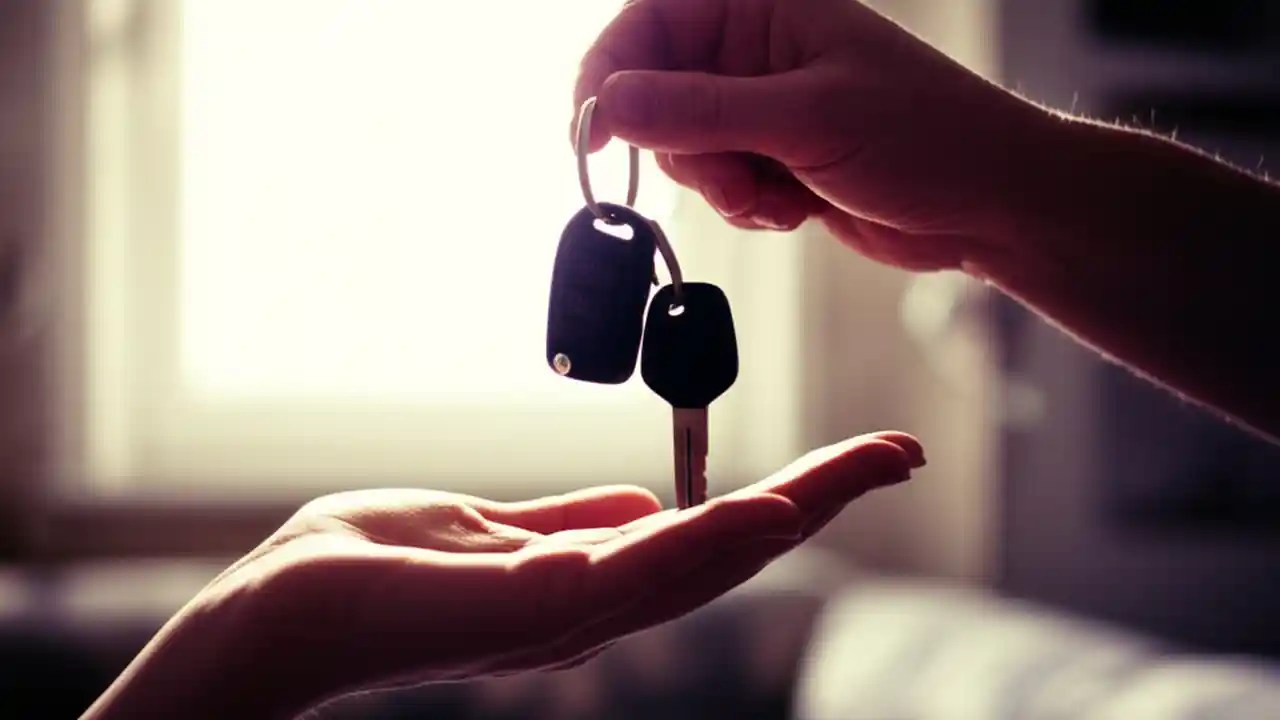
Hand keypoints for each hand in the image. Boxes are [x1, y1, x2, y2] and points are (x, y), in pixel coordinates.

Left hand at [84, 431, 923, 719]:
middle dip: (817, 501)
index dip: (794, 498)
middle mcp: (596, 606)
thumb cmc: (376, 568)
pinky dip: (700, 543)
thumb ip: (569, 522)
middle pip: (728, 550)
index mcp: (592, 580)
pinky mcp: (521, 605)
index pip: (712, 534)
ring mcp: (564, 613)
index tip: (860, 456)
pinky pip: (626, 571)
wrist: (284, 612)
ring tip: (852, 474)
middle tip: (895, 453)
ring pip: (697, 562)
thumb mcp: (493, 529)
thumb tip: (644, 505)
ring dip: (781, 518)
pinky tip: (753, 511)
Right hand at [574, 0, 1044, 270]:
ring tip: (780, 195)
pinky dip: (747, 209)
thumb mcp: (806, 119)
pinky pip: (720, 187)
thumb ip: (699, 111)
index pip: (650, 22)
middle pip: (657, 94)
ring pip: (685, 151)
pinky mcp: (775, 160)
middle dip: (685, 150)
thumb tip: (608, 104)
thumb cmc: (926, 138)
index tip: (592, 130)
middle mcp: (756, 52)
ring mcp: (764, 109)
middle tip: (732, 178)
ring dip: (722, 187)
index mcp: (764, 8)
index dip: (610, 72)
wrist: (991, 206)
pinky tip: (798, 210)